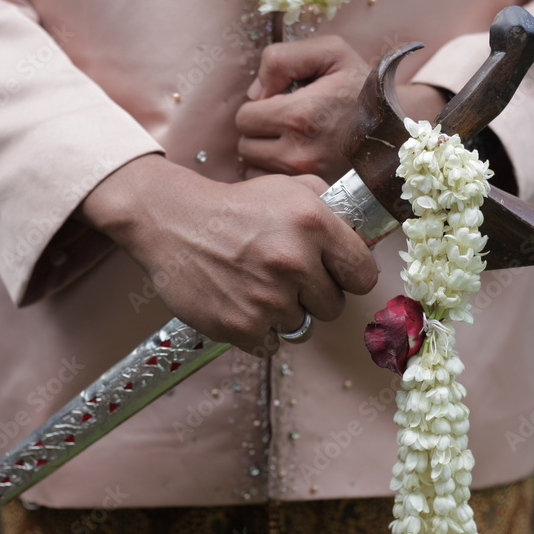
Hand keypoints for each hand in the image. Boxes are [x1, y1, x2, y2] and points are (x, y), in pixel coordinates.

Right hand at [77, 154, 378, 353]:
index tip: (334, 274)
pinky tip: (241, 302)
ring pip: (302, 326)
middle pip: (334, 307)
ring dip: (284, 312)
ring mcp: (268, 298)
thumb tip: (362, 234)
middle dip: (314, 295)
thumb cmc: (233, 206)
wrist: (171, 222)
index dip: (349, 276)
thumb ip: (329, 207)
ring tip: (257, 285)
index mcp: (313, 223)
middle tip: (286, 277)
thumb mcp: (285, 189)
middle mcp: (294, 261)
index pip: (363, 275)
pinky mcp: (242, 326)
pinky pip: (272, 344)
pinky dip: (258, 330)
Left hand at [235, 35, 450, 183]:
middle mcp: (299, 153)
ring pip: (254, 168)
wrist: (401, 130)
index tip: (283, 103)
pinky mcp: (312, 195)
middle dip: (260, 132)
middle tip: (288, 124)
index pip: (245, 117)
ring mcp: (305, 179)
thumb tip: (254, 93)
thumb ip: (282, 59)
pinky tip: (298, 161)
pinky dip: (277, 175)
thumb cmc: (361, 88)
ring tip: (294, 142)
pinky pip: (272, 187)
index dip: (260, 106)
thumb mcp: (330, 53)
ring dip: (266, 155)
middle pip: (245, 145)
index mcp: (301, 115)